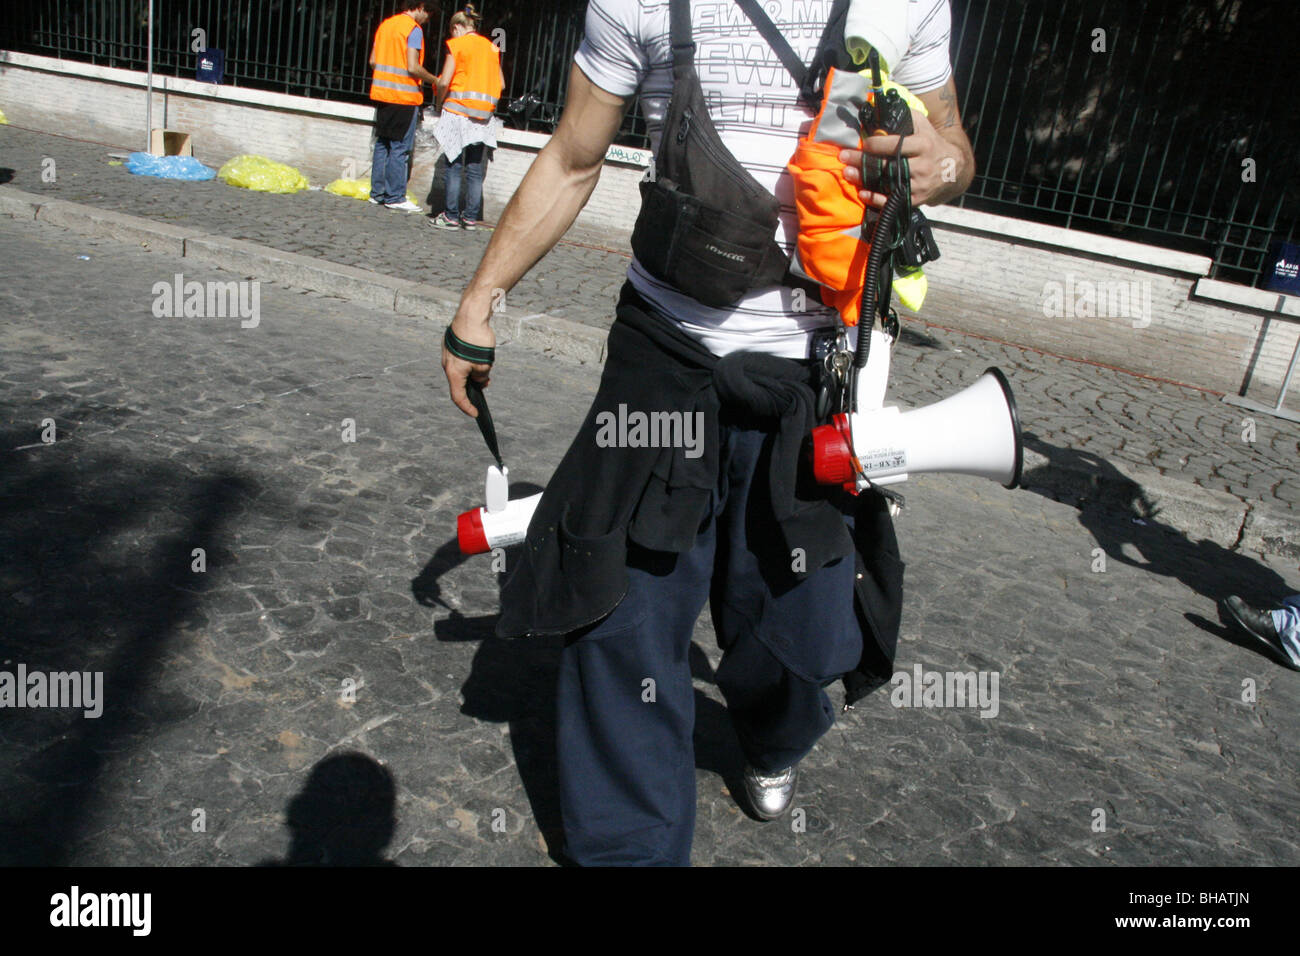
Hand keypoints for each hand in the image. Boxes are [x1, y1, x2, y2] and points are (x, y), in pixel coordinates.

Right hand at [442, 311, 494, 416]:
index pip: (458, 396)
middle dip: (472, 387)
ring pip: (459, 369)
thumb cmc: (477, 340)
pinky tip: (478, 357)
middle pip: (459, 383)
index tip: (476, 413)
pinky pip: (459, 359)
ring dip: (471, 373)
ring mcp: (447, 353)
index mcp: (453, 372)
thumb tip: (479, 379)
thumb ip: (481, 376)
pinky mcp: (451, 344)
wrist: (470, 315)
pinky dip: (468, 363)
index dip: (467, 407)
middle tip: (486, 384)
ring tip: (485, 369)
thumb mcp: (484, 364)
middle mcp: (447, 364)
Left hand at [838, 107, 958, 207]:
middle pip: (888, 164)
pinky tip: (863, 193)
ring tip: (848, 173)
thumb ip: (906, 117)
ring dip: (865, 179)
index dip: (877, 144)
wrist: (954, 170)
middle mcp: (922, 165)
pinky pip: (894, 200)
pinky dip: (877, 199)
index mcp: (923, 145)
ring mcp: (919, 184)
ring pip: (888, 183)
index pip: (896, 144)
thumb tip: (883, 110)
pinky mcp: (917, 199)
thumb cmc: (932, 144)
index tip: (863, 143)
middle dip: (864, 161)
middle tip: (844, 157)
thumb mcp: (924, 126)